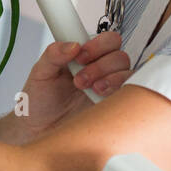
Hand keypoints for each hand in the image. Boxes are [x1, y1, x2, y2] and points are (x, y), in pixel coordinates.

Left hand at [15, 32, 131, 138]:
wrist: (42, 130)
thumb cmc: (41, 102)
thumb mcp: (40, 74)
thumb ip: (52, 54)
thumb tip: (72, 45)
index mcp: (83, 56)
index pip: (104, 39)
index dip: (97, 44)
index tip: (80, 56)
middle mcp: (99, 68)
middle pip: (118, 52)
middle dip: (100, 63)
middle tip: (80, 78)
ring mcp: (109, 85)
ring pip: (125, 69)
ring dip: (108, 76)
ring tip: (86, 88)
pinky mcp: (115, 103)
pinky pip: (130, 90)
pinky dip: (117, 89)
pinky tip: (98, 95)